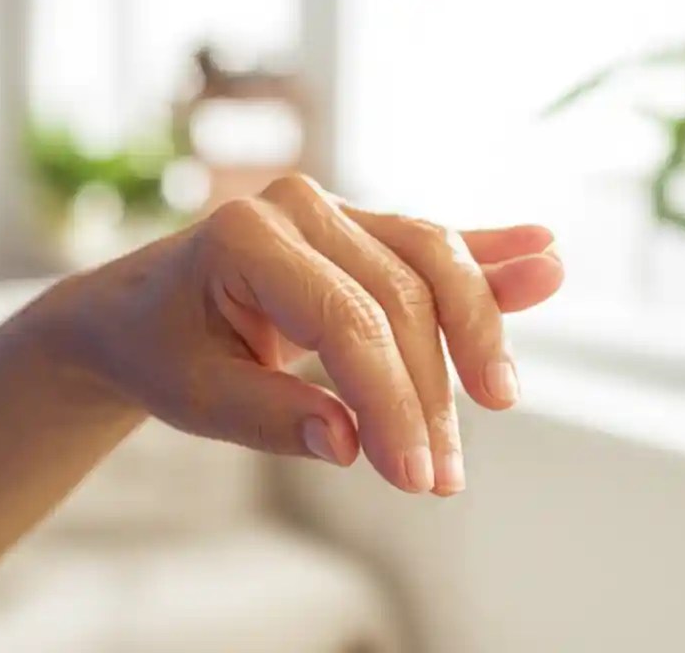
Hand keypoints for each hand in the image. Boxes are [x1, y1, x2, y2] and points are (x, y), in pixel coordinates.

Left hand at [45, 176, 563, 495]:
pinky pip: (436, 242)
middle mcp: (299, 206)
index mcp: (246, 237)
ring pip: (434, 261)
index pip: (347, 321)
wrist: (140, 308)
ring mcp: (336, 208)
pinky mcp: (362, 225)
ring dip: (476, 334)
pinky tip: (544, 259)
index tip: (415, 476)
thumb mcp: (192, 397)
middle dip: (432, 392)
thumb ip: (267, 416)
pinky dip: (491, 259)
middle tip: (444, 478)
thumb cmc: (162, 350)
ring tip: (503, 396)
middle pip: (402, 295)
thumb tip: (349, 442)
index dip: (390, 400)